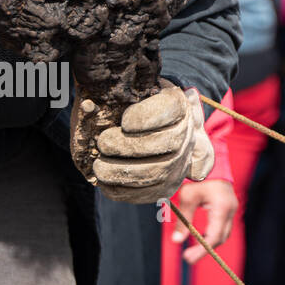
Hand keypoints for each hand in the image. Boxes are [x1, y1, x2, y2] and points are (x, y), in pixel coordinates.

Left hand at [92, 82, 214, 202]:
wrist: (159, 128)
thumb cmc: (139, 106)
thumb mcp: (140, 92)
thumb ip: (140, 92)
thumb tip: (173, 96)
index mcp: (180, 106)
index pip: (170, 110)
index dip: (146, 118)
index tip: (124, 121)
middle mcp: (186, 137)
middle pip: (164, 145)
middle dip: (128, 147)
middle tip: (103, 143)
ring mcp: (179, 165)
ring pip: (155, 173)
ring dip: (121, 172)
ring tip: (99, 166)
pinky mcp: (165, 188)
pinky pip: (146, 193)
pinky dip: (121, 190)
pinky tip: (103, 182)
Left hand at [171, 179, 237, 261]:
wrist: (210, 160)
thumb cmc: (198, 176)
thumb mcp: (187, 197)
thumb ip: (184, 220)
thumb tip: (177, 240)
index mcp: (222, 207)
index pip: (214, 235)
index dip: (202, 249)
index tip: (188, 258)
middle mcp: (230, 210)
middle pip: (220, 237)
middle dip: (205, 249)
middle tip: (188, 257)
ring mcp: (231, 209)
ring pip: (222, 233)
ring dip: (209, 243)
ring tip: (192, 250)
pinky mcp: (228, 207)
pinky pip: (221, 226)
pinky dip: (211, 234)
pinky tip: (199, 237)